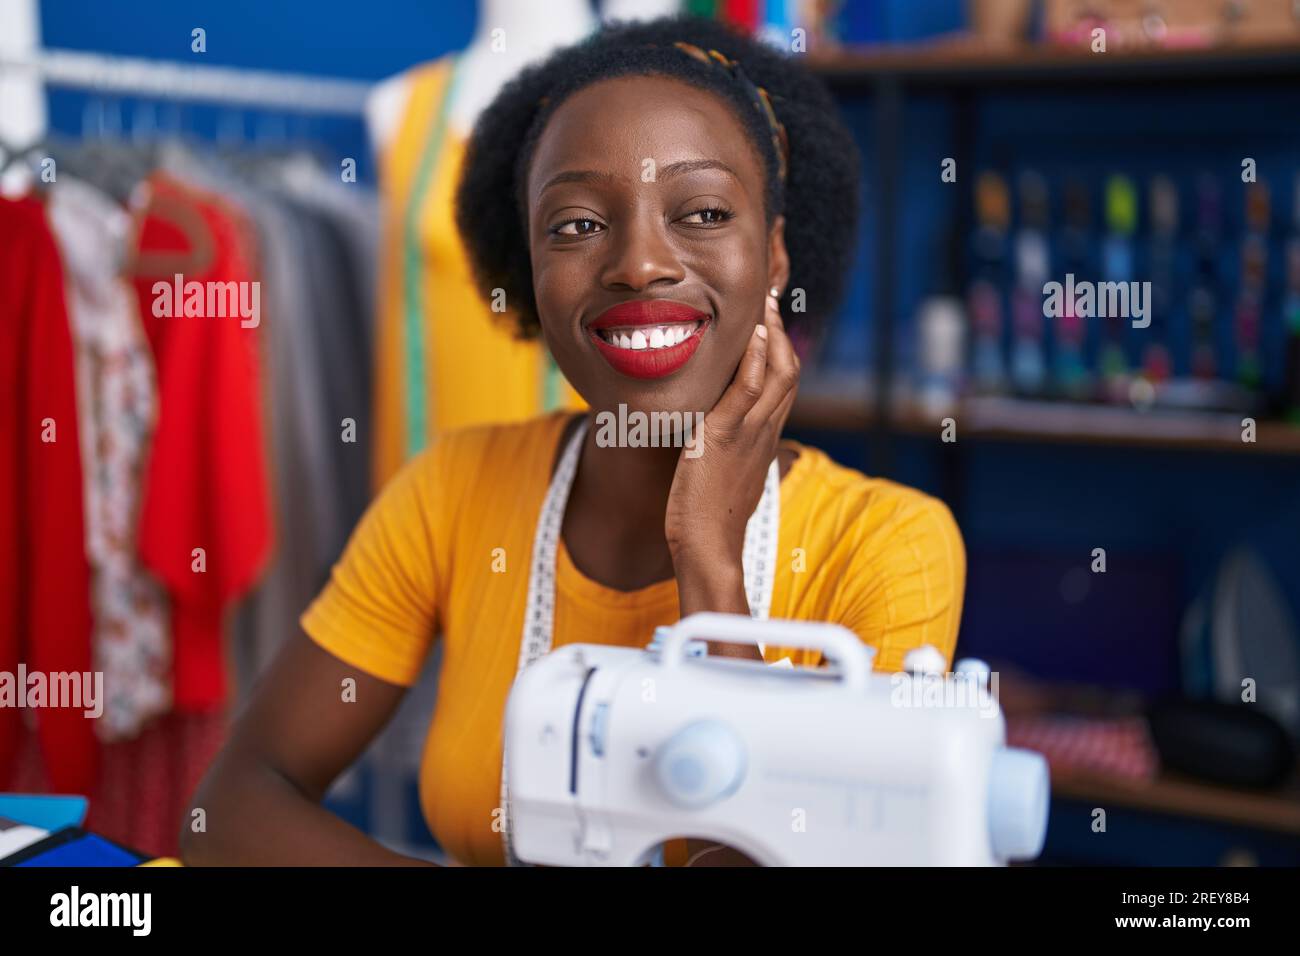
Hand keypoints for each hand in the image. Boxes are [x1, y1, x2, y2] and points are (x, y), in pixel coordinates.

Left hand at [664, 289, 799, 630]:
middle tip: (771, 297)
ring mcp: (751, 433)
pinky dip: (755, 358)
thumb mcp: (723, 472)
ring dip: (773, 334)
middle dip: (781, 330)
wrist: (706, 546)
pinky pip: (750, 390)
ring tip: (765, 302)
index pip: (782, 383)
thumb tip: (710, 431)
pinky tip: (752, 334)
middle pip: (789, 369)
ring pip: (778, 373)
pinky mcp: (728, 437)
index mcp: (765, 437)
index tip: (769, 321)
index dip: (780, 349)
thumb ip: (725, 447)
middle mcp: (765, 431)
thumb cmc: (707, 516)